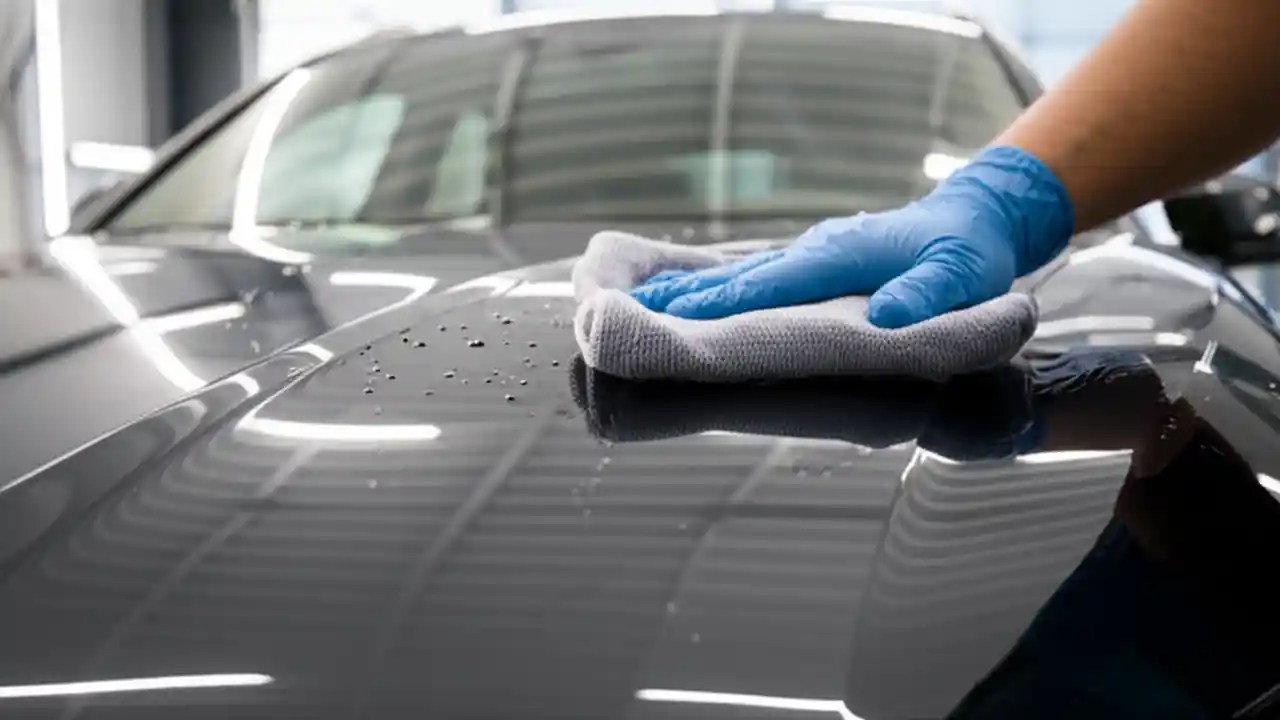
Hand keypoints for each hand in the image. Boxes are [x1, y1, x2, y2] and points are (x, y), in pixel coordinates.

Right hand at [631, 146, 1074, 327]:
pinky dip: (722, 285)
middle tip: (637, 310)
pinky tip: (700, 294)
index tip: (672, 315)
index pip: (767, 285)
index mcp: (837, 257)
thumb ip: (925, 296)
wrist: (976, 218)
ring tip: (651, 302)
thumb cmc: (967, 254)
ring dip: (696, 290)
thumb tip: (883, 318)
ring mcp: (812, 252)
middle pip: (740, 278)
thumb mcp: (961, 277)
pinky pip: (759, 275)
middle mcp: (814, 251)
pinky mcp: (815, 259)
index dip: (720, 303)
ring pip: (743, 274)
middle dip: (688, 295)